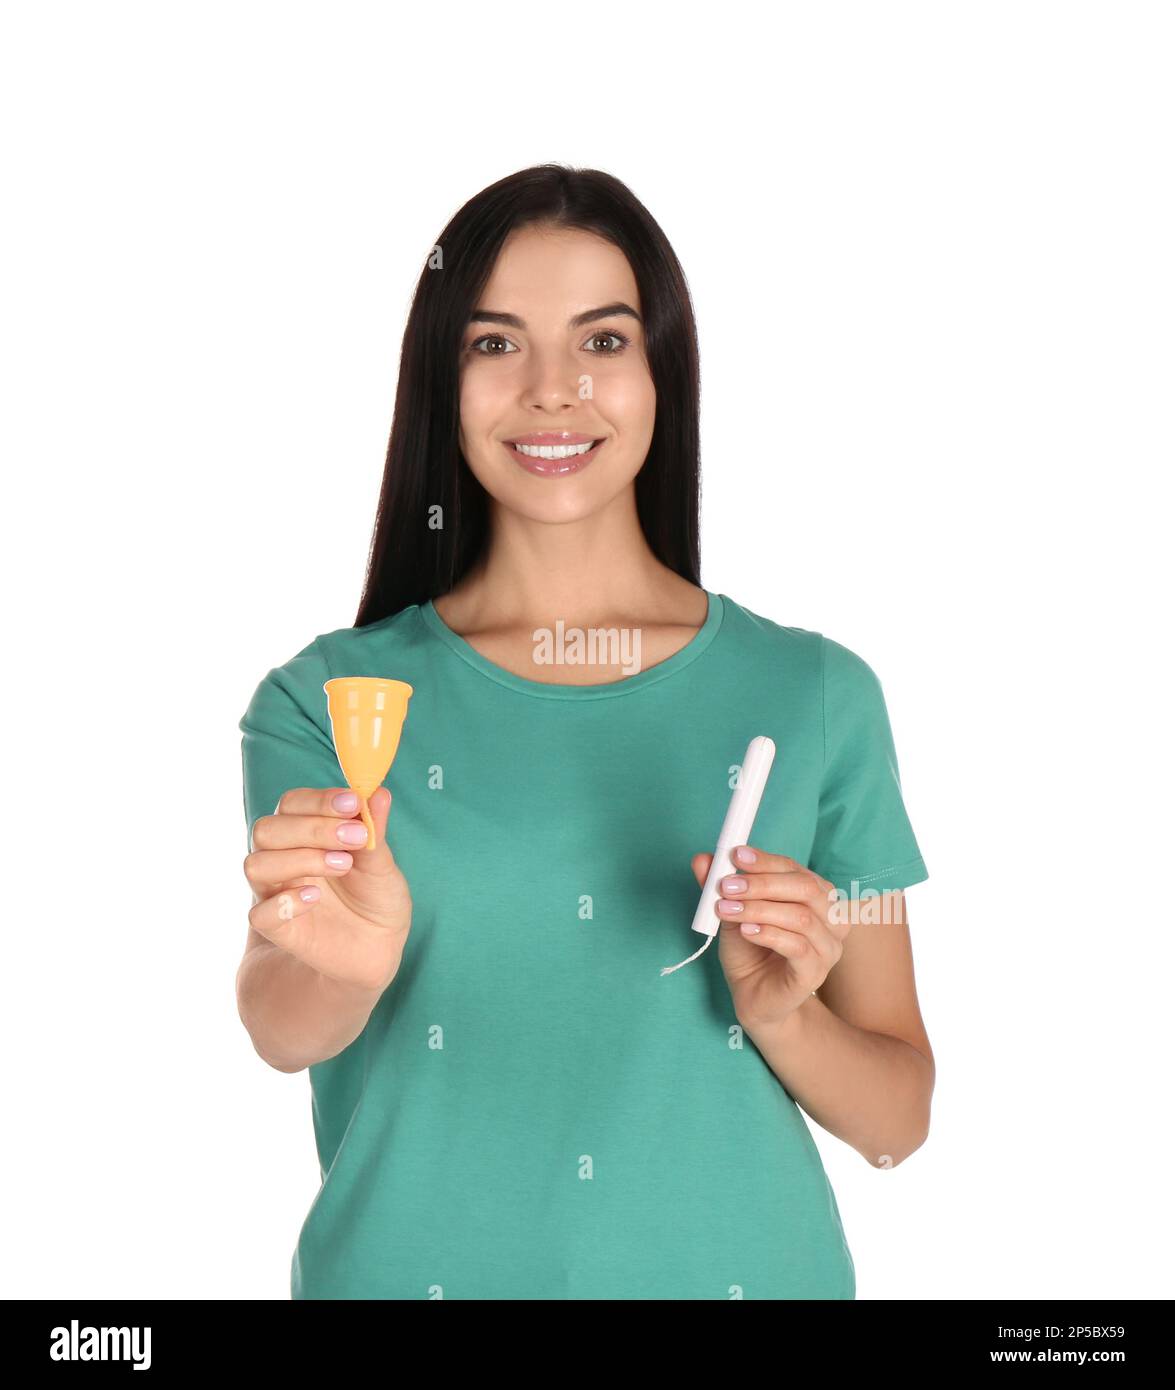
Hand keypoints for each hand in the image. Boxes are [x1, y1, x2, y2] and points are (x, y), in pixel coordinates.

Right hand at [244, 785, 411, 992]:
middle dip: (312, 828)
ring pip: (256, 864)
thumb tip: (378, 792)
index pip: (292, 803)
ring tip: (343, 865)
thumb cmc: (376, 897)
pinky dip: (286, 901)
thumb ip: (374, 830)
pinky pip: (260, 912)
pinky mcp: (278, 928)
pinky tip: (315, 897)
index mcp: (305, 834)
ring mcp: (276, 893)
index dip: (319, 800)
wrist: (379, 948)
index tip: (352, 803)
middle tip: (356, 837)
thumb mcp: (383, 863)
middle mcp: (283, 858)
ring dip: (300, 859)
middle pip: (268, 829)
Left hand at [689, 844, 850, 1028]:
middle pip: (806, 888)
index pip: (795, 869)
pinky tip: (746, 931)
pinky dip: (769, 934)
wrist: (754, 996)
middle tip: (726, 886)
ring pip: (801, 917)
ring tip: (726, 910)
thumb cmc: (750, 951)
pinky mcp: (815, 973)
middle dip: (763, 883)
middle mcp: (830, 919)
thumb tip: (702, 859)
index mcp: (816, 896)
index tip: (735, 855)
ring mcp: (827, 947)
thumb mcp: (731, 912)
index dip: (765, 860)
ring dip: (759, 909)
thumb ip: (719, 886)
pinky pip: (798, 947)